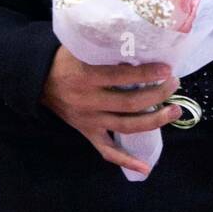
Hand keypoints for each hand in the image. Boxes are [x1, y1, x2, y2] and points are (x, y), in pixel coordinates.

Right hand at [40, 45, 181, 175]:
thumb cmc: (64, 58)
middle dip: (157, 95)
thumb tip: (138, 43)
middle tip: (174, 85)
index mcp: (86, 77)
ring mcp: (89, 121)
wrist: (38, 80)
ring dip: (154, 121)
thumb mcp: (80, 46)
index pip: (121, 77)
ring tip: (174, 111)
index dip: (146, 74)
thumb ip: (104, 46)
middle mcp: (88, 101)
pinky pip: (106, 150)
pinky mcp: (87, 132)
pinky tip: (146, 168)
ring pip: (126, 126)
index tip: (166, 69)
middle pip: (129, 103)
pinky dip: (126, 161)